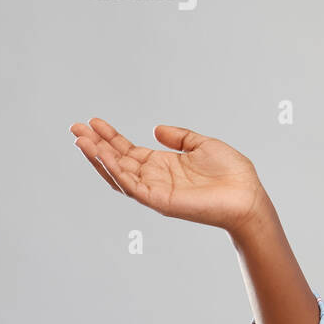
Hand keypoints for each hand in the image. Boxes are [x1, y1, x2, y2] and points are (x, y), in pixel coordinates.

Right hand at [69, 117, 266, 232]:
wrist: (248, 196)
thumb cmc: (232, 174)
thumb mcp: (203, 145)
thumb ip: (180, 137)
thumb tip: (156, 129)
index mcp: (163, 165)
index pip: (128, 150)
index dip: (110, 137)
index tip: (92, 122)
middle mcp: (155, 178)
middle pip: (117, 161)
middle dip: (95, 145)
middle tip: (75, 128)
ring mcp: (155, 190)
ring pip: (118, 174)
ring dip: (98, 158)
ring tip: (81, 140)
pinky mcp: (160, 201)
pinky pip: (132, 185)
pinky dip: (115, 171)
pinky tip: (103, 155)